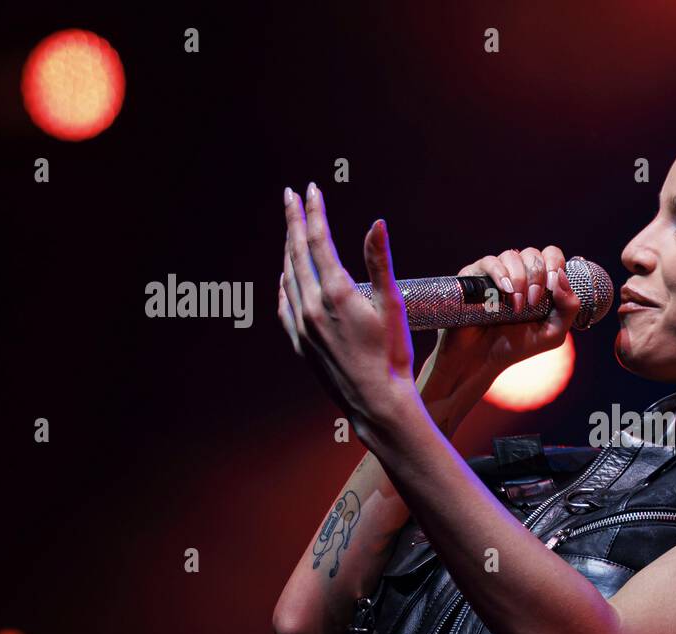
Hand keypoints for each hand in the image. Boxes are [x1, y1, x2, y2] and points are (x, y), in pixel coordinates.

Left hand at [277, 183, 416, 437]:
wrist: (377, 402)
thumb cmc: (392, 355)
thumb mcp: (392, 305)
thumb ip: (379, 262)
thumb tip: (376, 223)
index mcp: (335, 293)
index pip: (318, 241)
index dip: (314, 212)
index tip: (310, 189)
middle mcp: (311, 306)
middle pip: (296, 252)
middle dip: (294, 221)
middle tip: (290, 196)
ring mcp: (301, 326)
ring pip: (288, 276)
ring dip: (289, 249)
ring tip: (291, 229)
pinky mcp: (299, 343)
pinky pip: (283, 304)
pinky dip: (284, 282)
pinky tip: (285, 276)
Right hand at [432, 245, 580, 382]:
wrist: (484, 359)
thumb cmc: (518, 346)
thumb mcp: (554, 333)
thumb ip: (569, 307)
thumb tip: (562, 276)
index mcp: (540, 282)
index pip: (551, 255)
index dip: (554, 265)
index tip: (551, 287)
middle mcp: (518, 273)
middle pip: (532, 253)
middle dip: (537, 276)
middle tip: (533, 302)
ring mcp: (496, 273)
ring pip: (511, 255)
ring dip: (519, 279)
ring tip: (516, 306)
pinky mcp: (474, 276)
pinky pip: (489, 262)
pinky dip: (500, 274)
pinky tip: (504, 291)